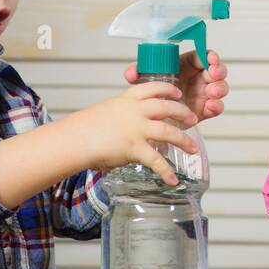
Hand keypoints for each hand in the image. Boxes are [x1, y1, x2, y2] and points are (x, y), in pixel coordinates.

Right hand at [80, 81, 197, 183]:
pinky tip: (172, 180)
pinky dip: (166, 172)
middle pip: (166, 107)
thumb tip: (129, 130)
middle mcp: (135, 111)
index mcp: (127, 100)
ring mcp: (136, 129)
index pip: (152, 88)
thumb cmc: (85, 128)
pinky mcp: (134, 148)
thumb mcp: (107, 113)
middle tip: (193, 119)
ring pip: (168, 131)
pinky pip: (156, 161)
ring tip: (194, 148)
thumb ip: (123, 118)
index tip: (178, 93)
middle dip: (183, 113)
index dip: (168, 90)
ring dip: (183, 140)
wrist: (74, 139)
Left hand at [123, 48, 227, 121]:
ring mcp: (203, 94)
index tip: (210, 58)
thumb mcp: (144, 81)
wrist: (154, 119)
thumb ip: (138, 74)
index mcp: (186, 66)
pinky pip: (217, 107)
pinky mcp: (205, 110)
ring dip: (220, 87)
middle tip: (214, 73)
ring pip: (220, 87)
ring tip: (212, 92)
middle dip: (219, 70)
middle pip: (216, 69)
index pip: (202, 56)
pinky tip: (211, 105)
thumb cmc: (152, 94)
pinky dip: (217, 105)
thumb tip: (130, 73)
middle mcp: (197, 78)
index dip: (209, 55)